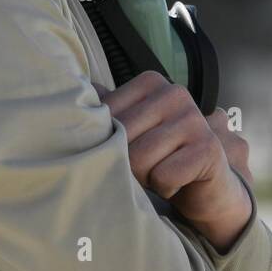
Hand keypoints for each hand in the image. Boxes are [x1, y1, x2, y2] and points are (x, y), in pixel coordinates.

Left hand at [93, 73, 252, 250]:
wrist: (205, 186)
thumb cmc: (159, 156)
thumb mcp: (130, 128)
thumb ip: (104, 107)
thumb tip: (63, 87)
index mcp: (151, 82)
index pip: (105, 117)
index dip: (108, 144)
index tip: (127, 149)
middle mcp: (175, 93)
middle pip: (121, 139)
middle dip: (127, 164)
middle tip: (143, 168)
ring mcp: (195, 119)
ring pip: (140, 160)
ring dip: (145, 179)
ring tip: (158, 173)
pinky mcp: (208, 148)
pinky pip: (164, 177)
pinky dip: (165, 188)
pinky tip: (176, 183)